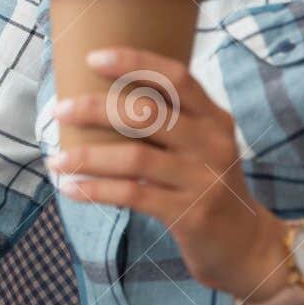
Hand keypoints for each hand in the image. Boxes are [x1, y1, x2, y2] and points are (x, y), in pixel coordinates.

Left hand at [47, 47, 285, 299]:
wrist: (248, 246)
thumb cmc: (208, 187)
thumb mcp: (202, 147)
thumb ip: (169, 123)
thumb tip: (98, 101)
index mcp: (215, 118)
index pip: (177, 77)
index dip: (135, 61)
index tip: (94, 58)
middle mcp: (212, 143)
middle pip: (147, 114)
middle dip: (95, 109)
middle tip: (59, 110)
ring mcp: (203, 179)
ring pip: (134, 157)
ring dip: (87, 157)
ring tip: (56, 160)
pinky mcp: (190, 213)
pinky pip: (132, 194)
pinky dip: (96, 190)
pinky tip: (71, 188)